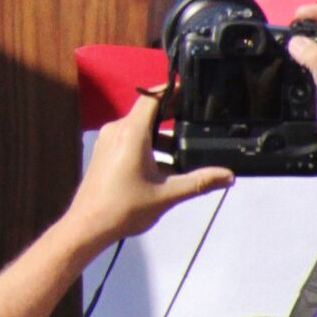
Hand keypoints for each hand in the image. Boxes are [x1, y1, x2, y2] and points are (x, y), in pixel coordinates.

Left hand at [70, 90, 231, 240]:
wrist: (88, 225)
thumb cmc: (126, 207)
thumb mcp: (167, 194)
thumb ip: (198, 182)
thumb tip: (228, 176)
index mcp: (131, 132)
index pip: (152, 98)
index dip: (172, 91)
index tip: (191, 90)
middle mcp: (117, 129)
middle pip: (147, 112)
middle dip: (172, 115)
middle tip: (196, 119)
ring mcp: (108, 140)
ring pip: (139, 129)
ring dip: (161, 137)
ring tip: (185, 151)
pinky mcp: (104, 152)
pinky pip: (129, 139)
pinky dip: (148, 146)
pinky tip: (165, 166)